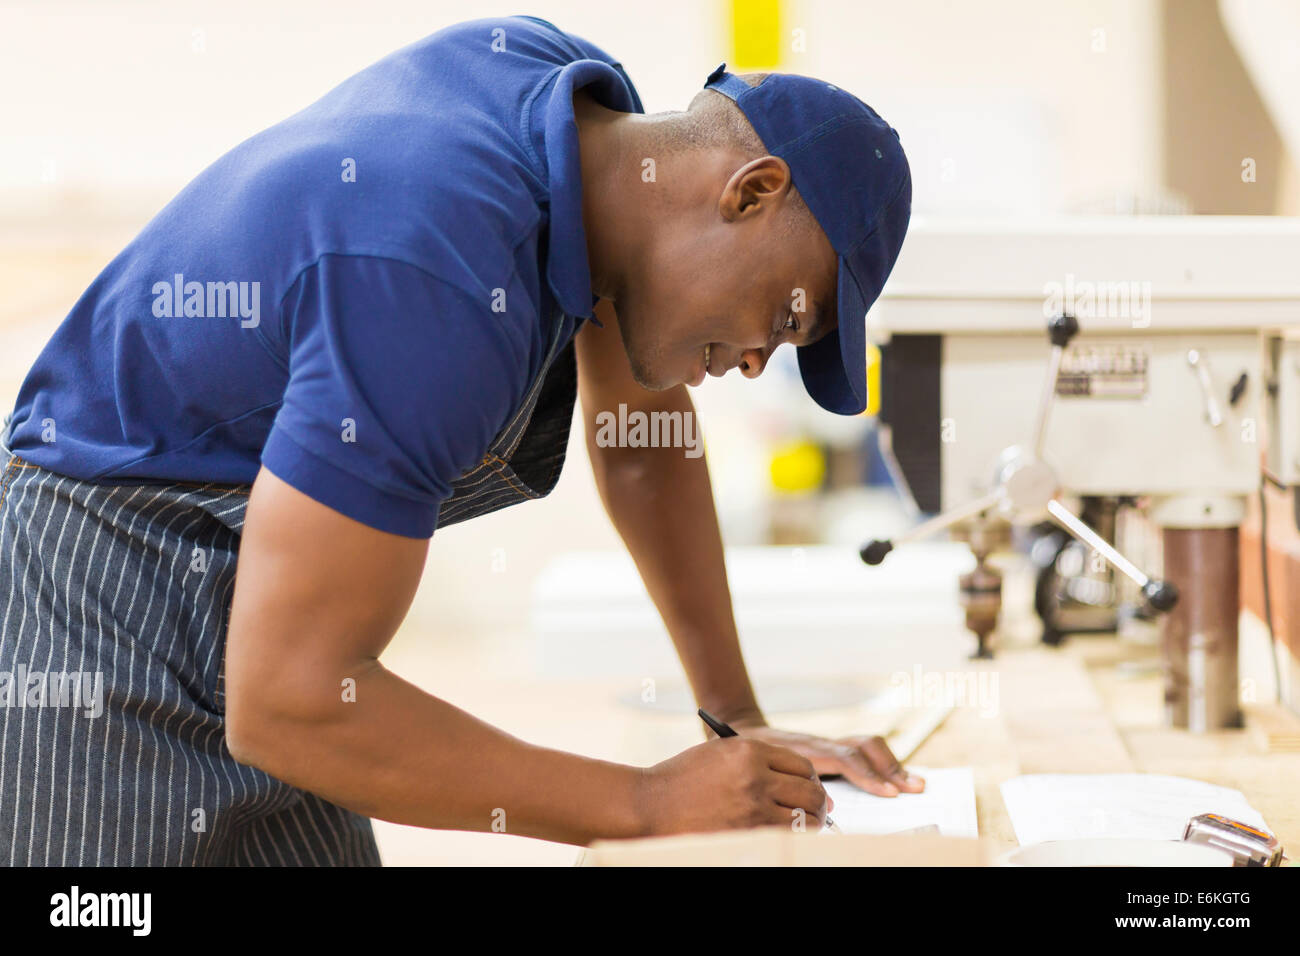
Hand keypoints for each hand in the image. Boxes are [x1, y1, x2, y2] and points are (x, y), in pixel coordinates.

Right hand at [636, 737, 829, 835]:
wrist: (651, 803)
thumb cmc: (685, 779)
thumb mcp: (722, 754)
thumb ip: (762, 763)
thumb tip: (813, 786)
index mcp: (749, 749)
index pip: (802, 766)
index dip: (810, 780)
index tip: (809, 791)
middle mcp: (755, 775)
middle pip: (811, 792)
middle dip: (818, 804)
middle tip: (815, 812)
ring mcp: (753, 805)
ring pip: (806, 818)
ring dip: (811, 824)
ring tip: (802, 827)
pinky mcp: (748, 831)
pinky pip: (788, 836)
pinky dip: (794, 837)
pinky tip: (783, 835)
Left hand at [723, 719, 925, 796]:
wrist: (741, 725)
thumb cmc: (751, 751)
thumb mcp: (766, 768)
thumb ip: (794, 783)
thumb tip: (828, 804)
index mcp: (808, 749)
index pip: (846, 758)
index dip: (868, 775)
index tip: (889, 792)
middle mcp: (823, 744)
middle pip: (864, 747)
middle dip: (891, 767)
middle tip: (914, 788)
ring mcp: (829, 743)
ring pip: (867, 746)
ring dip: (892, 764)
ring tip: (914, 784)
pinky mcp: (831, 748)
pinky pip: (861, 752)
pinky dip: (882, 764)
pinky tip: (896, 780)